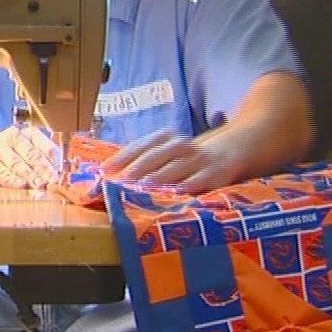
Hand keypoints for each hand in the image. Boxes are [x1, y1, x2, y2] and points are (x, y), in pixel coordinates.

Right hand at [0, 123, 60, 189]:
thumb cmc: (4, 155)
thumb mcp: (24, 152)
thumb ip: (40, 162)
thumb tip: (58, 178)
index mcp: (28, 134)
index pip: (46, 146)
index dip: (55, 163)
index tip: (60, 175)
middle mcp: (13, 137)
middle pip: (33, 155)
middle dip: (44, 170)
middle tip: (52, 182)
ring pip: (17, 163)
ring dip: (30, 175)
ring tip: (39, 185)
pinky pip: (1, 171)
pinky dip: (11, 179)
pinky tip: (20, 185)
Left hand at [100, 126, 239, 192]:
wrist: (226, 154)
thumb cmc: (184, 160)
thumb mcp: (164, 155)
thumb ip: (140, 162)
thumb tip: (107, 175)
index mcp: (165, 139)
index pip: (141, 145)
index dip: (123, 157)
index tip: (105, 171)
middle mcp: (181, 146)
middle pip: (157, 155)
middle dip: (139, 167)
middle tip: (123, 181)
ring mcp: (199, 159)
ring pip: (177, 166)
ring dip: (160, 177)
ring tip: (144, 187)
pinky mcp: (215, 174)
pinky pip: (201, 179)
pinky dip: (190, 185)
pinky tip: (178, 192)